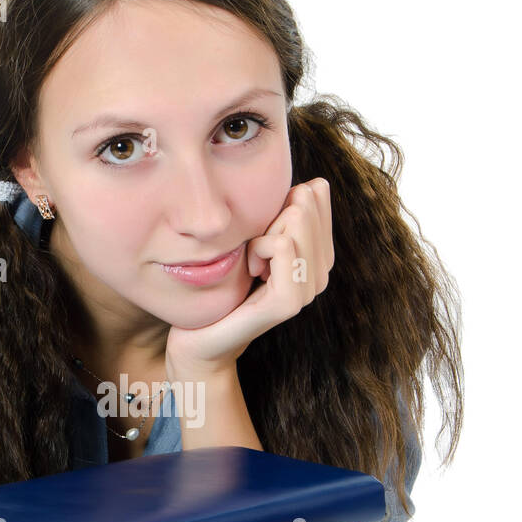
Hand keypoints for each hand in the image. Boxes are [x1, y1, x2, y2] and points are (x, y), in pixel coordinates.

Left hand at [165, 177, 333, 381]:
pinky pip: (283, 244)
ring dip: (261, 234)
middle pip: (306, 203)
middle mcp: (321, 273)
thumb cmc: (223, 285)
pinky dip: (258, 248)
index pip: (317, 195)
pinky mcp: (290, 300)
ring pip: (296, 219)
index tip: (260, 233)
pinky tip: (250, 271)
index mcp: (319, 256)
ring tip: (252, 263)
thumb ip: (283, 215)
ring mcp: (308, 289)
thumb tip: (315, 183)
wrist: (201, 338)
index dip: (279, 201)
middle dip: (271, 216)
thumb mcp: (256, 240)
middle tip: (254, 251)